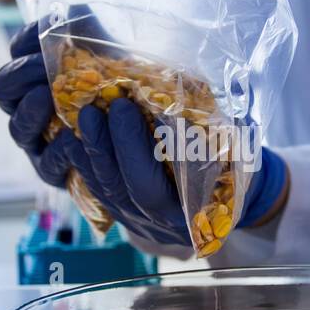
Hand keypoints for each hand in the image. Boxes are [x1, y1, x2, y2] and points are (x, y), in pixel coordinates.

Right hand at [0, 7, 115, 188]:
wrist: (148, 135)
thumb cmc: (122, 84)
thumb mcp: (106, 49)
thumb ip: (85, 25)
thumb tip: (67, 9)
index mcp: (37, 75)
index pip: (16, 51)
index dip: (26, 39)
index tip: (48, 32)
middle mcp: (29, 107)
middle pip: (2, 87)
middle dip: (20, 74)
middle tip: (43, 68)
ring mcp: (38, 141)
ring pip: (17, 127)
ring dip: (30, 111)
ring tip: (48, 97)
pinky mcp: (54, 171)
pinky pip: (47, 163)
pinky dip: (58, 150)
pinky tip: (74, 138)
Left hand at [71, 102, 288, 246]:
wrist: (231, 197)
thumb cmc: (235, 164)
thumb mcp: (234, 145)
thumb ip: (209, 124)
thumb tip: (179, 83)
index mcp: (194, 213)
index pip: (152, 185)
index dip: (132, 146)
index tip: (123, 106)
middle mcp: (163, 226)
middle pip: (123, 190)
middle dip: (104, 147)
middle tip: (93, 109)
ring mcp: (142, 225)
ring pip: (106, 193)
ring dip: (89, 154)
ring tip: (81, 118)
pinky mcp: (126, 217)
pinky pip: (98, 194)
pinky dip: (85, 166)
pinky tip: (73, 139)